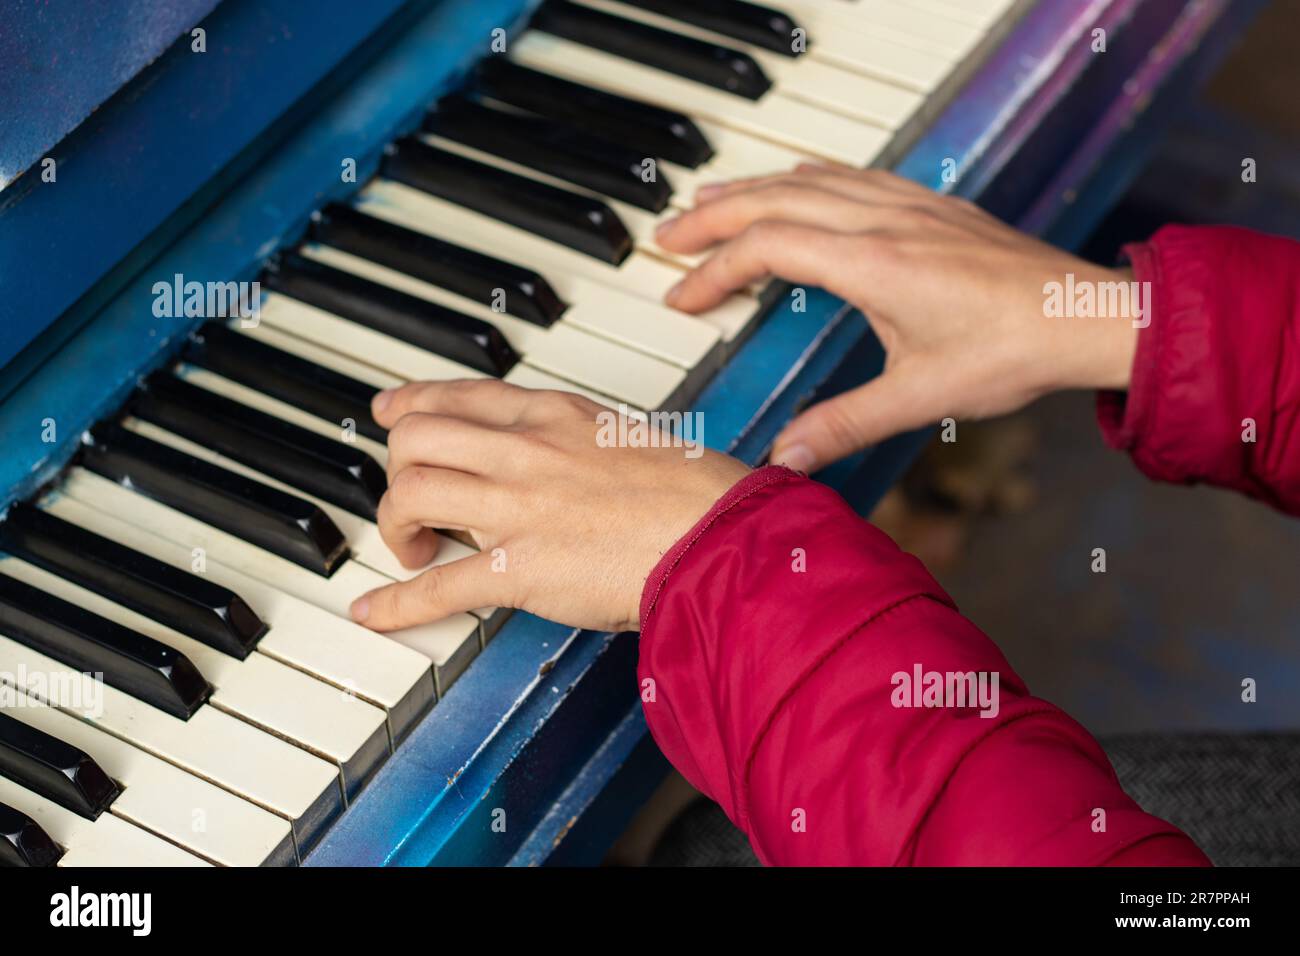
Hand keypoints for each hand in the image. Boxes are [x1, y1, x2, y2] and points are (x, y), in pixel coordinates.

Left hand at [349, 380, 749, 632]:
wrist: (720, 535)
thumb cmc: (693, 491)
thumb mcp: (626, 438)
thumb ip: (576, 441)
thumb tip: (550, 461)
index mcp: (553, 416)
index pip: (459, 395)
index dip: (411, 405)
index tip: (390, 413)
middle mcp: (524, 452)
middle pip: (415, 439)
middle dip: (397, 472)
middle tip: (413, 502)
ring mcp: (518, 509)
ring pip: (412, 495)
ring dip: (397, 526)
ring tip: (416, 550)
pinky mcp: (521, 570)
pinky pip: (437, 587)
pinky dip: (395, 603)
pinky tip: (372, 612)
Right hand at [656, 165, 1139, 472]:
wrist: (1087, 315)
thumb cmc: (1014, 350)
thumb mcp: (920, 397)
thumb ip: (843, 424)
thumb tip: (785, 458)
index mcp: (872, 263)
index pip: (768, 247)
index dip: (714, 271)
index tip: (683, 299)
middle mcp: (885, 221)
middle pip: (775, 198)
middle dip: (712, 217)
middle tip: (667, 236)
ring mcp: (910, 205)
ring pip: (811, 177)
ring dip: (754, 188)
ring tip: (711, 202)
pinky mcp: (932, 205)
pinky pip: (852, 174)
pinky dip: (806, 178)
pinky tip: (798, 184)